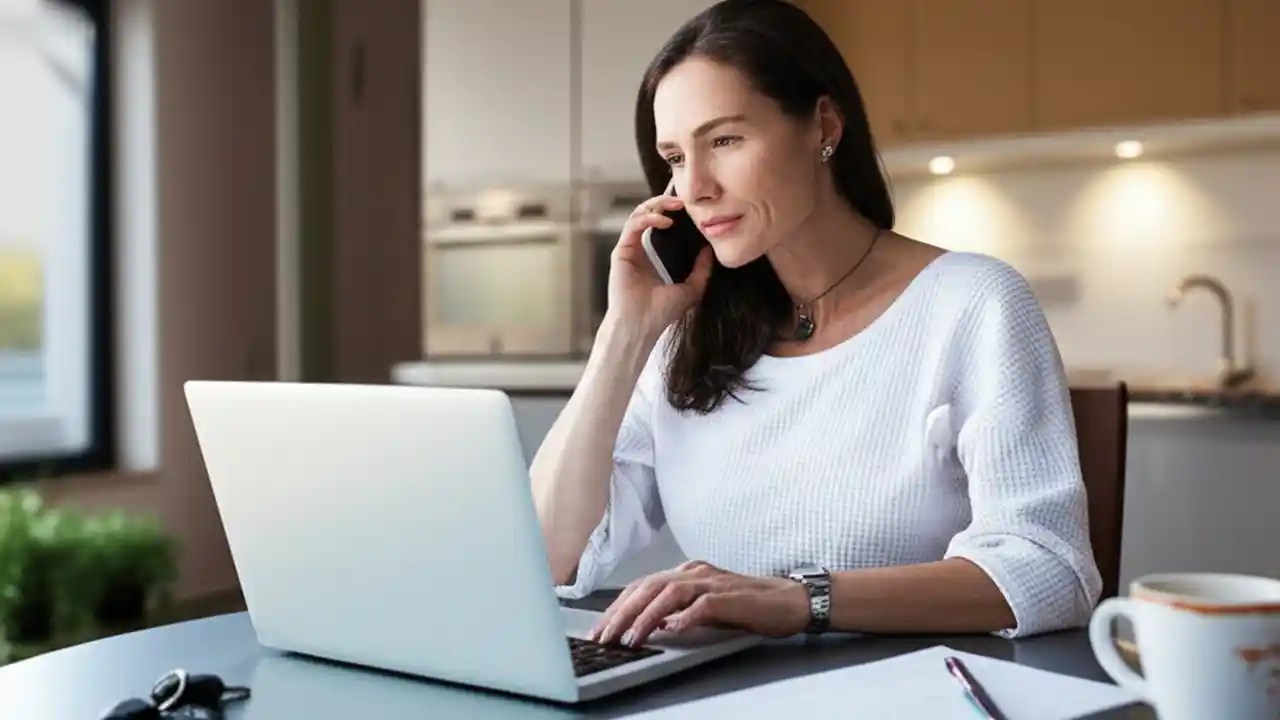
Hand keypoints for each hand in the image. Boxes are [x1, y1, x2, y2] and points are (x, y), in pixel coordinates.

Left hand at [588, 560, 810, 647]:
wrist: (790, 600)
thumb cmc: (748, 605)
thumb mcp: (705, 607)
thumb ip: (680, 611)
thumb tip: (654, 624)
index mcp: (686, 573)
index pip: (642, 586)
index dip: (618, 607)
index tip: (600, 629)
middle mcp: (695, 572)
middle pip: (648, 587)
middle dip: (621, 613)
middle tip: (603, 637)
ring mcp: (712, 582)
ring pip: (669, 593)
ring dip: (646, 616)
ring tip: (630, 638)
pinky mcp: (731, 596)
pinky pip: (703, 605)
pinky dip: (685, 617)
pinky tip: (672, 630)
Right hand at [607, 193, 714, 339]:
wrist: (642, 326)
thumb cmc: (661, 313)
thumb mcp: (691, 289)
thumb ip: (701, 270)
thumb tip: (711, 251)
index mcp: (651, 257)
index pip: (659, 225)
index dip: (671, 212)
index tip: (689, 206)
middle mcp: (638, 250)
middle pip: (648, 214)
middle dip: (665, 202)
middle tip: (683, 200)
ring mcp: (628, 250)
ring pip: (639, 214)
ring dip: (657, 205)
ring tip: (676, 204)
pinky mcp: (621, 251)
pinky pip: (633, 225)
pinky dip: (649, 218)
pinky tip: (665, 221)